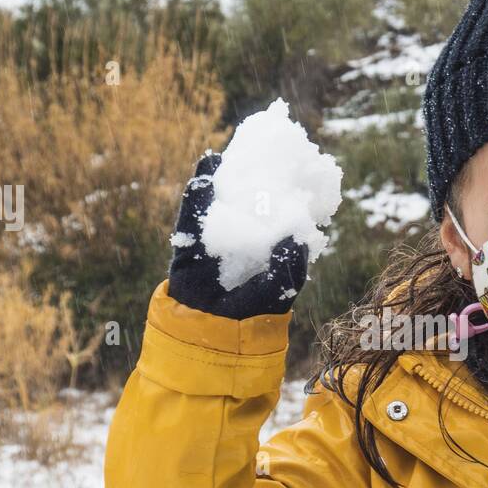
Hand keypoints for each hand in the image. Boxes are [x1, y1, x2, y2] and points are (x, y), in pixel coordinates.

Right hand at [167, 151, 307, 319]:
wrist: (212, 335)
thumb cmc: (253, 316)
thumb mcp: (280, 290)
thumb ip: (291, 265)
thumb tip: (298, 233)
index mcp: (265, 249)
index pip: (274, 215)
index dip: (279, 192)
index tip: (287, 168)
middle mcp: (240, 241)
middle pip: (243, 203)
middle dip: (246, 178)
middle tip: (252, 152)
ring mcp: (213, 242)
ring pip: (216, 204)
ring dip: (219, 179)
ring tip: (222, 157)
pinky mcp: (188, 247)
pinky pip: (191, 216)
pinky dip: (197, 193)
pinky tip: (204, 172)